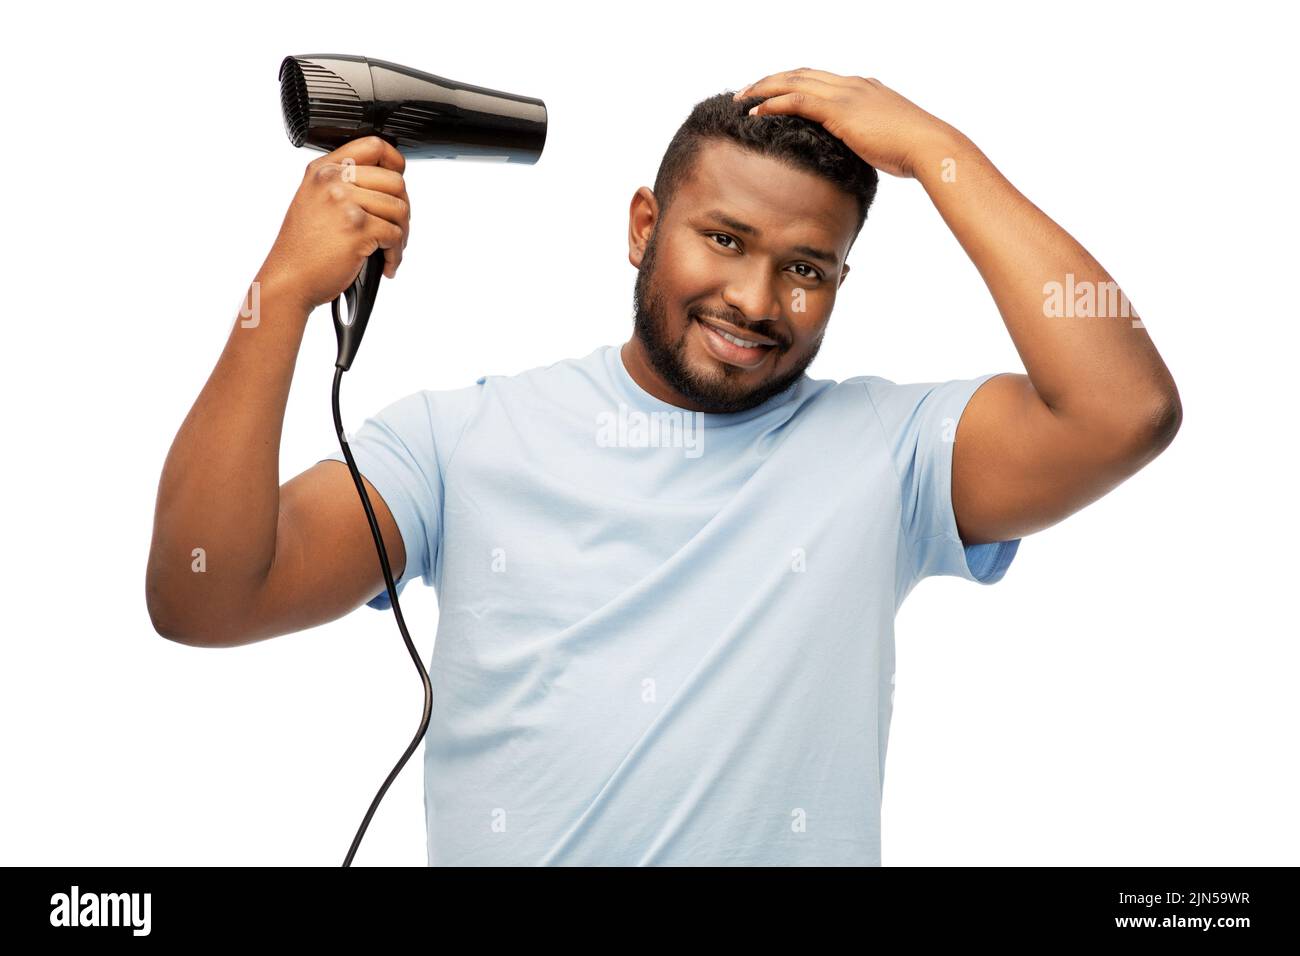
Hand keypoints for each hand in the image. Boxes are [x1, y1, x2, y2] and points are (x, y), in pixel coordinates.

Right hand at [257, 135, 410, 312]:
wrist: (290, 278)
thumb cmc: (303, 247)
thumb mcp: (314, 200)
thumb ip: (343, 184)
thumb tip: (387, 182)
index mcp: (323, 169)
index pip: (373, 145)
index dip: (395, 162)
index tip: (398, 179)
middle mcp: (332, 180)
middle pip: (395, 181)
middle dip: (403, 209)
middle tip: (395, 228)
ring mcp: (345, 202)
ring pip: (400, 209)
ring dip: (402, 234)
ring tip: (390, 249)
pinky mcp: (357, 227)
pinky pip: (396, 236)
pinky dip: (396, 254)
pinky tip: (386, 264)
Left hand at [735, 69, 963, 179]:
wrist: (929, 146)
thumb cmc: (913, 152)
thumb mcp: (885, 141)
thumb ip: (866, 141)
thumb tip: (856, 157)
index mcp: (863, 89)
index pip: (820, 79)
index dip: (792, 83)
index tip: (772, 92)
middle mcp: (852, 85)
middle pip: (801, 73)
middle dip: (771, 80)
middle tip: (746, 90)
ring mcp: (846, 94)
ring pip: (793, 81)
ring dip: (763, 87)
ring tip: (741, 97)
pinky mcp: (840, 110)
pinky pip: (797, 100)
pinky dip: (773, 103)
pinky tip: (755, 112)